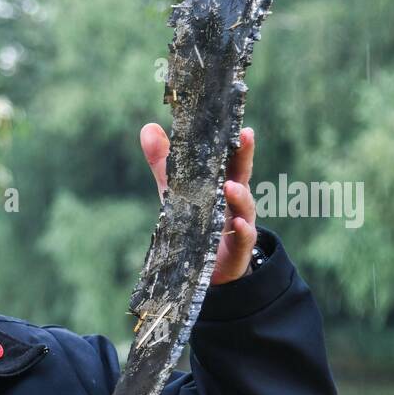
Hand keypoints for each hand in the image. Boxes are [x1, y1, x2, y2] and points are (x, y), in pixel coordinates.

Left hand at [139, 122, 258, 284]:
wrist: (203, 268)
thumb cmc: (194, 222)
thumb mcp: (176, 192)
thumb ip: (163, 163)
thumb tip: (148, 127)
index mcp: (223, 185)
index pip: (233, 161)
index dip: (239, 144)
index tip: (242, 127)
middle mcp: (235, 202)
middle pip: (243, 176)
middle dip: (245, 157)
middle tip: (245, 136)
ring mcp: (239, 225)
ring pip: (244, 208)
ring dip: (240, 196)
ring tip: (230, 187)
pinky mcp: (238, 250)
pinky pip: (243, 239)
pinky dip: (242, 230)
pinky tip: (237, 223)